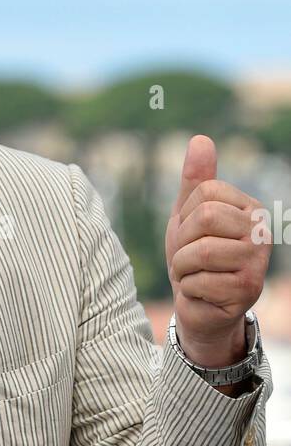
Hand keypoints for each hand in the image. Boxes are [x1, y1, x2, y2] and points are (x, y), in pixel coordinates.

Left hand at [165, 135, 270, 367]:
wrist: (198, 306)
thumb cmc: (193, 258)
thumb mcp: (187, 216)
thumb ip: (195, 181)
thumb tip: (200, 139)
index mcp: (251, 208)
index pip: (205, 193)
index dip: (185, 217)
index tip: (190, 236)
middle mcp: (262, 232)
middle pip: (205, 218)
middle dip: (183, 243)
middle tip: (188, 260)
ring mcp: (257, 261)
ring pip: (201, 251)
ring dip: (183, 268)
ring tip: (193, 276)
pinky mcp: (247, 290)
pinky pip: (200, 281)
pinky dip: (189, 290)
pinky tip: (202, 294)